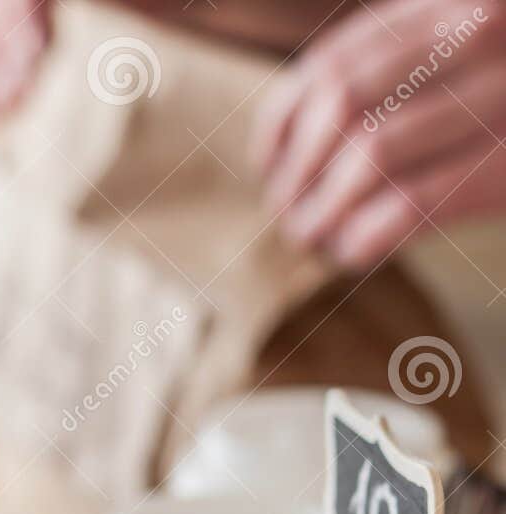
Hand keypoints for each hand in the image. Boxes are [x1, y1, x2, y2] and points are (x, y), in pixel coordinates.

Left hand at [255, 0, 505, 266]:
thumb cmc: (503, 96)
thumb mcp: (457, 48)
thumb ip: (394, 63)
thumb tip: (291, 142)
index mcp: (448, 2)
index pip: (334, 61)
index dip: (284, 120)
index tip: (269, 163)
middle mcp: (476, 32)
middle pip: (344, 104)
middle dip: (299, 168)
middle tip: (286, 210)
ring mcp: (498, 99)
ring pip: (371, 154)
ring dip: (323, 208)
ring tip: (310, 235)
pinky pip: (410, 205)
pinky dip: (364, 236)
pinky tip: (350, 251)